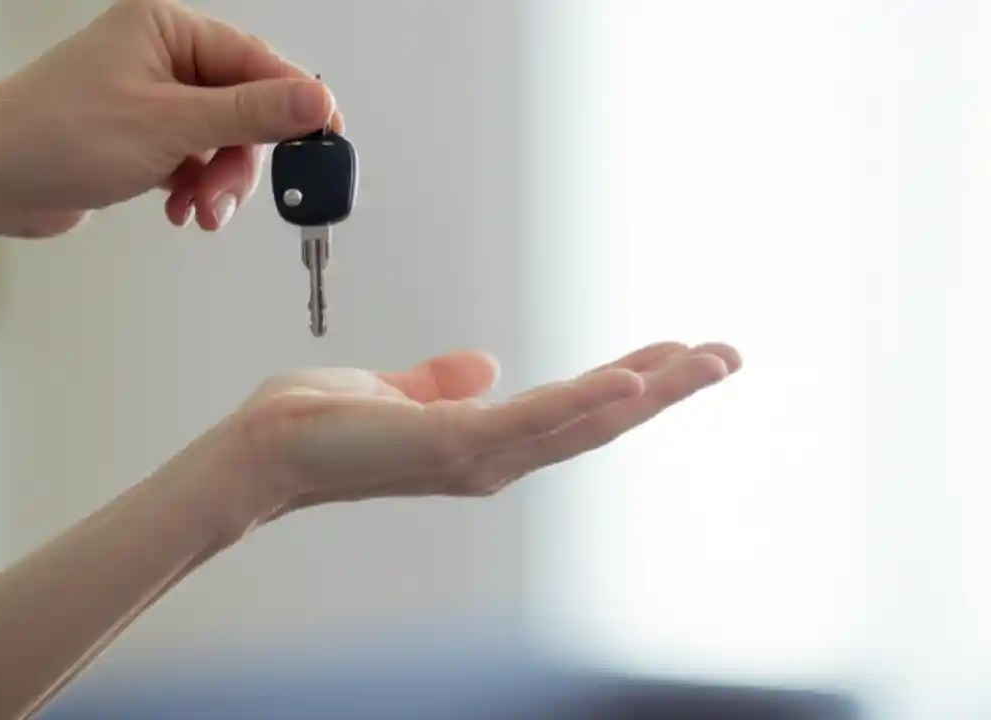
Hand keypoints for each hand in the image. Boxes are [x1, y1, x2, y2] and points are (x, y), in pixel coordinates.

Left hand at [0, 0, 340, 236]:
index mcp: (169, 29)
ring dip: (218, 182)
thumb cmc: (64, 134)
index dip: (294, 105)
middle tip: (226, 197)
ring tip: (198, 212)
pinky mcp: (136, 138)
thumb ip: (253, 114)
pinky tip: (179, 209)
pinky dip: (193, 187)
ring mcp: (148, 98)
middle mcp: (161, 56)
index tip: (325, 142)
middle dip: (241, 160)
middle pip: (241, 108)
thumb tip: (318, 101)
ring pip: (218, 141)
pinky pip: (191, 160)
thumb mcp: (173, 124)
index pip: (257, 62)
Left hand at [198, 342, 740, 522]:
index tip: (676, 358)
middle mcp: (494, 457)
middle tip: (726, 357)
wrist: (264, 450)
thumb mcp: (397, 394)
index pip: (575, 409)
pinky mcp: (455, 442)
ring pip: (584, 422)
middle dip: (667, 390)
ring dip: (651, 390)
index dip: (630, 384)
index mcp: (484, 440)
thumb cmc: (318, 427)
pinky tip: (632, 380)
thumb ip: (443, 384)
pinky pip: (536, 420)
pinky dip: (586, 400)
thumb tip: (486, 365)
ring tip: (706, 360)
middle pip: (599, 422)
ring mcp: (479, 455)